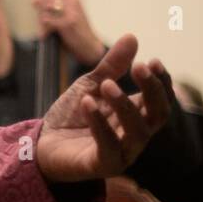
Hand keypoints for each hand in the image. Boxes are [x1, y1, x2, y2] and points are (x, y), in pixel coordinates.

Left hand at [32, 0, 104, 67]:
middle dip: (40, 8)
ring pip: (45, 8)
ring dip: (40, 20)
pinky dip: (42, 28)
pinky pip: (45, 20)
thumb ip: (53, 6)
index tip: (44, 7)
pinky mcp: (66, 24)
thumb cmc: (77, 31)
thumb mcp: (68, 14)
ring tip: (44, 30)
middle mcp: (72, 3)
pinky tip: (45, 35)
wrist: (90, 47)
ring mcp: (69, 13)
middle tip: (42, 21)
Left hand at [37, 34, 172, 182]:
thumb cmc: (70, 117)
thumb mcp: (89, 85)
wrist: (40, 144)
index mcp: (137, 116)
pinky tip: (87, 103)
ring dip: (124, 105)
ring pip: (138, 131)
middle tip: (139, 67)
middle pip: (158, 115)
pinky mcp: (102, 165)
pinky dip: (99, 123)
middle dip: (152, 90)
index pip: (161, 100)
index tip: (152, 61)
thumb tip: (132, 36)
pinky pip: (108, 145)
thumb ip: (110, 66)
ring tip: (106, 85)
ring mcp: (122, 153)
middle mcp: (135, 136)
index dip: (162, 82)